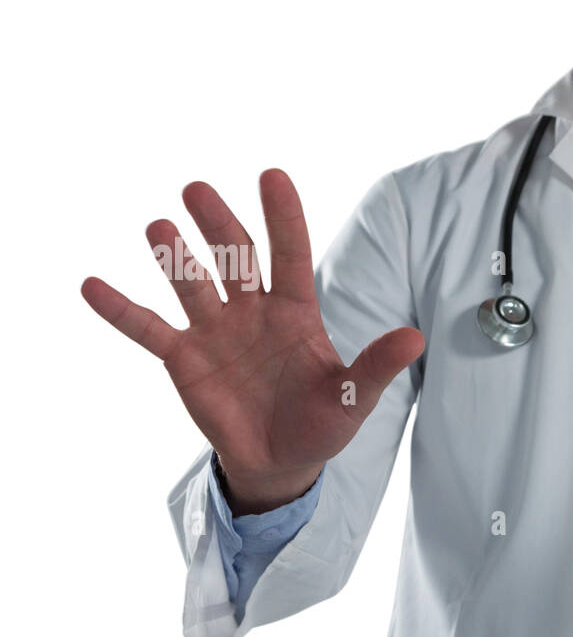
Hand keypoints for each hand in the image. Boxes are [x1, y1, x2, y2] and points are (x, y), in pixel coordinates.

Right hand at [81, 169, 425, 512]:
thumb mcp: (354, 398)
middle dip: (218, 223)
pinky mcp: (183, 358)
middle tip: (197, 189)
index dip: (283, 217)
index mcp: (297, 311)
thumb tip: (417, 338)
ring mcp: (216, 330)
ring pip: (191, 282)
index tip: (272, 175)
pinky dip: (120, 309)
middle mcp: (253, 310)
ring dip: (174, 257)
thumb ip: (377, 365)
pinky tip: (90, 285)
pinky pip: (147, 329)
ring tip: (158, 228)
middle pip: (234, 256)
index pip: (289, 253)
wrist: (282, 461)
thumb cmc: (323, 424)